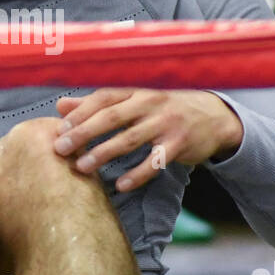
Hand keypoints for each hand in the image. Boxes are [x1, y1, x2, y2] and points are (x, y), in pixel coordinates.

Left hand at [52, 89, 242, 191]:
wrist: (214, 116)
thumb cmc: (166, 108)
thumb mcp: (135, 99)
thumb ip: (98, 103)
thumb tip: (61, 106)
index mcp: (136, 90)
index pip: (103, 98)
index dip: (80, 113)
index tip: (60, 130)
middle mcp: (150, 102)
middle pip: (112, 117)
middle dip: (84, 133)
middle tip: (61, 149)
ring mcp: (166, 123)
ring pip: (130, 139)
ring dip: (104, 153)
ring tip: (82, 167)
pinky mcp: (179, 144)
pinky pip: (155, 161)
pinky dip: (137, 174)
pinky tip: (121, 185)